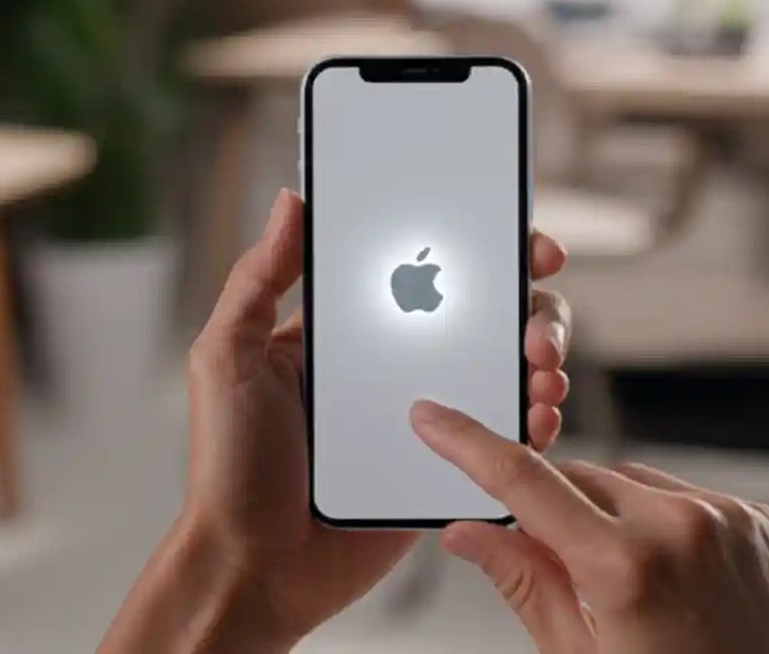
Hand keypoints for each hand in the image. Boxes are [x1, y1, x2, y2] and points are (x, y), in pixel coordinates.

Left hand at [99, 189, 572, 652]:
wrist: (253, 566)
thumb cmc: (229, 466)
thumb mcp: (226, 359)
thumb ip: (255, 280)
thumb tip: (290, 202)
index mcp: (350, 329)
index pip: (424, 270)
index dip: (478, 248)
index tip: (519, 241)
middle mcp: (394, 364)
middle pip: (484, 314)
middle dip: (531, 307)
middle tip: (537, 325)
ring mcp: (426, 414)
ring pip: (505, 370)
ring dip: (541, 360)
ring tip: (542, 374)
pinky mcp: (443, 466)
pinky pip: (502, 435)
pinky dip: (534, 419)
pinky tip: (538, 417)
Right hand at [411, 402, 768, 653]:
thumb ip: (525, 585)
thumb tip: (467, 534)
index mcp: (626, 569)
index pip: (525, 485)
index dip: (469, 445)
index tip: (433, 418)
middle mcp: (681, 526)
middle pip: (577, 480)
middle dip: (552, 511)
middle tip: (556, 570)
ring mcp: (727, 518)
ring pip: (629, 482)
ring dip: (607, 514)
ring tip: (624, 586)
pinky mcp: (757, 519)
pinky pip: (682, 495)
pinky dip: (657, 521)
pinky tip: (666, 575)